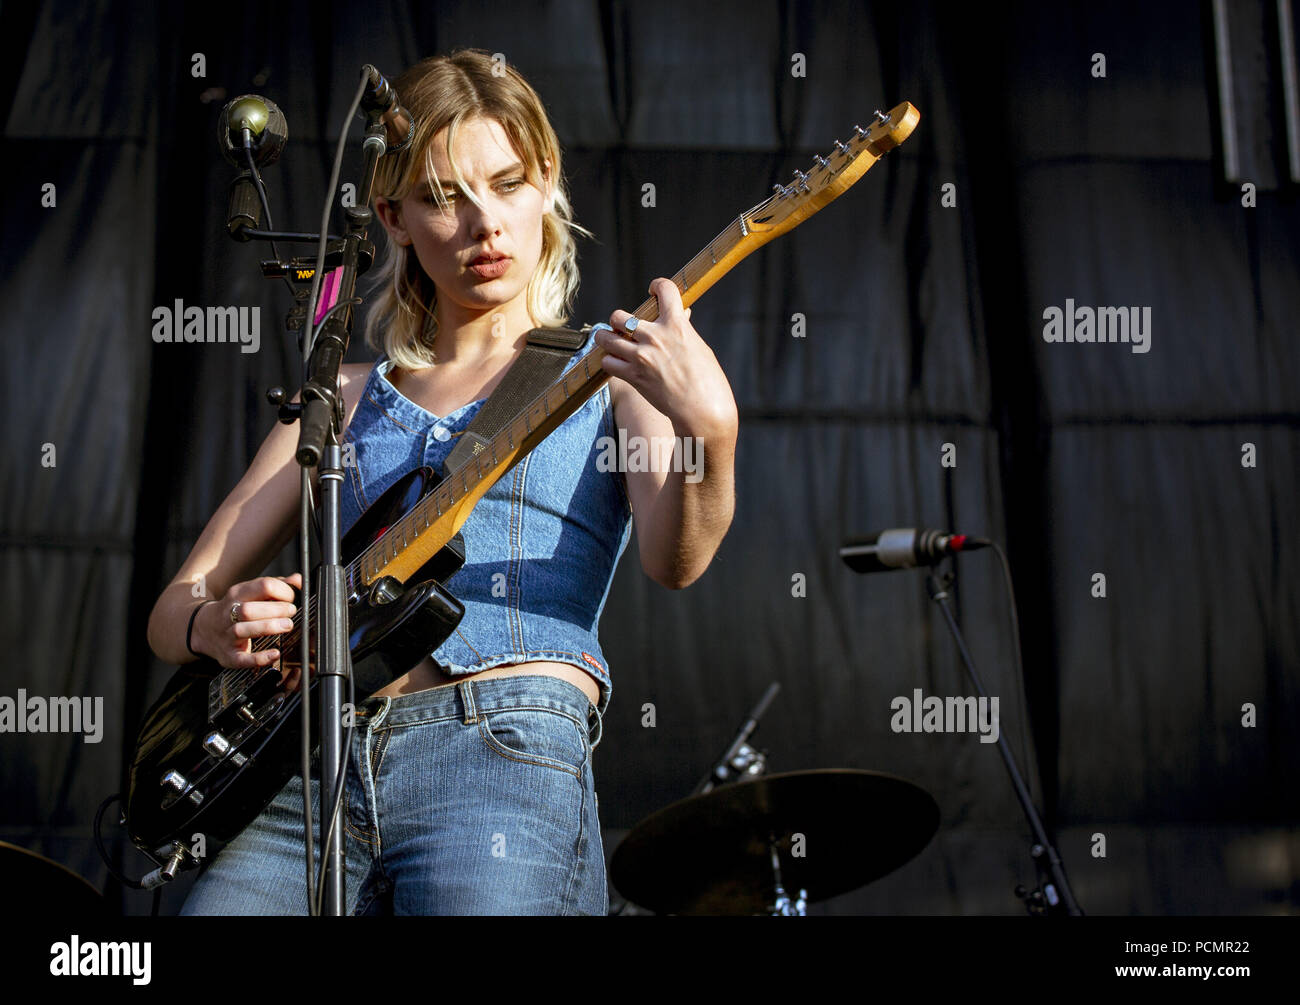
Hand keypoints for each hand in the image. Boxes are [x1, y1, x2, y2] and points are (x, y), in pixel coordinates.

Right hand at [195, 574, 300, 683]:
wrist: (202, 628)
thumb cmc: (235, 609)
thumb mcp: (251, 592)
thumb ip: (276, 585)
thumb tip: (298, 580)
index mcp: (238, 594)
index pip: (263, 586)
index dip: (282, 591)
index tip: (291, 599)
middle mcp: (229, 613)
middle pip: (249, 609)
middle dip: (276, 610)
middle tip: (291, 612)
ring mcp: (227, 635)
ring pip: (243, 630)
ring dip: (268, 627)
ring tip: (287, 626)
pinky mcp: (228, 655)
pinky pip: (242, 659)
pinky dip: (259, 658)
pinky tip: (274, 654)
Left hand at [597, 277, 737, 437]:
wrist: (704, 410)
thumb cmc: (708, 380)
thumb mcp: (699, 348)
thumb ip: (683, 330)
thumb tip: (681, 314)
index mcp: (677, 325)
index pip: (664, 288)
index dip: (657, 286)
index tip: (653, 291)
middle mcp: (656, 337)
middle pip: (619, 316)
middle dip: (619, 320)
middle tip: (624, 328)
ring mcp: (642, 357)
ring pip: (605, 338)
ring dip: (607, 339)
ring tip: (612, 343)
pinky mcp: (633, 376)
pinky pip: (608, 362)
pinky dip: (610, 362)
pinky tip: (618, 364)